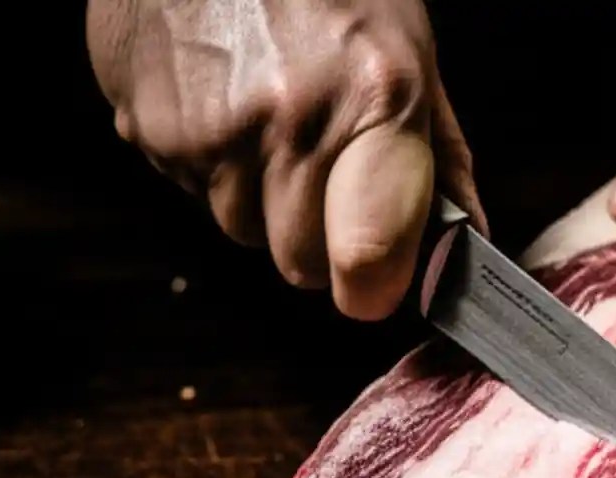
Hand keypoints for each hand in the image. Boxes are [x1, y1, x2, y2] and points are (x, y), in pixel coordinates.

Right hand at [86, 0, 483, 319]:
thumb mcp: (412, 52)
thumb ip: (441, 160)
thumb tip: (468, 244)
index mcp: (374, 99)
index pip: (369, 262)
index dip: (377, 285)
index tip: (381, 278)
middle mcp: (288, 122)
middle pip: (302, 266)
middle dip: (320, 236)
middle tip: (326, 166)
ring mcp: (208, 130)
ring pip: (245, 234)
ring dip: (264, 199)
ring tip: (272, 118)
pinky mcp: (147, 130)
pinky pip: (193, 195)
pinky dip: (214, 168)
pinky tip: (227, 104)